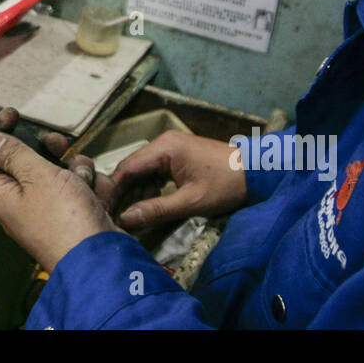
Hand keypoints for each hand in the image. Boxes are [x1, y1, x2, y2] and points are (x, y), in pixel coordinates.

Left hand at [0, 107, 119, 271]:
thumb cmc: (66, 222)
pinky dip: (89, 185)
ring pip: (56, 169)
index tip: (12, 115)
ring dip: (74, 167)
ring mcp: (47, 207)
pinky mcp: (71, 212)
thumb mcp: (37, 177)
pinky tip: (98, 197)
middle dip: (43, 147)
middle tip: (56, 143)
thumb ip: (14, 153)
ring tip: (83, 181)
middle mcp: (18, 200)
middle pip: (21, 158)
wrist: (102, 262)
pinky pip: (76, 185)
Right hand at [109, 131, 247, 231]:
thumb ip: (156, 210)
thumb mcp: (190, 201)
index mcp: (165, 147)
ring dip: (137, 191)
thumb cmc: (226, 184)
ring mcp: (171, 147)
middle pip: (133, 167)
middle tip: (116, 215)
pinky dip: (150, 186)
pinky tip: (150, 204)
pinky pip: (155, 170)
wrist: (257, 172)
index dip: (114, 190)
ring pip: (143, 170)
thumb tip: (126, 219)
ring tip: (132, 214)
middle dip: (124, 192)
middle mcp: (164, 143)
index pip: (127, 167)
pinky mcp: (178, 155)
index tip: (106, 209)